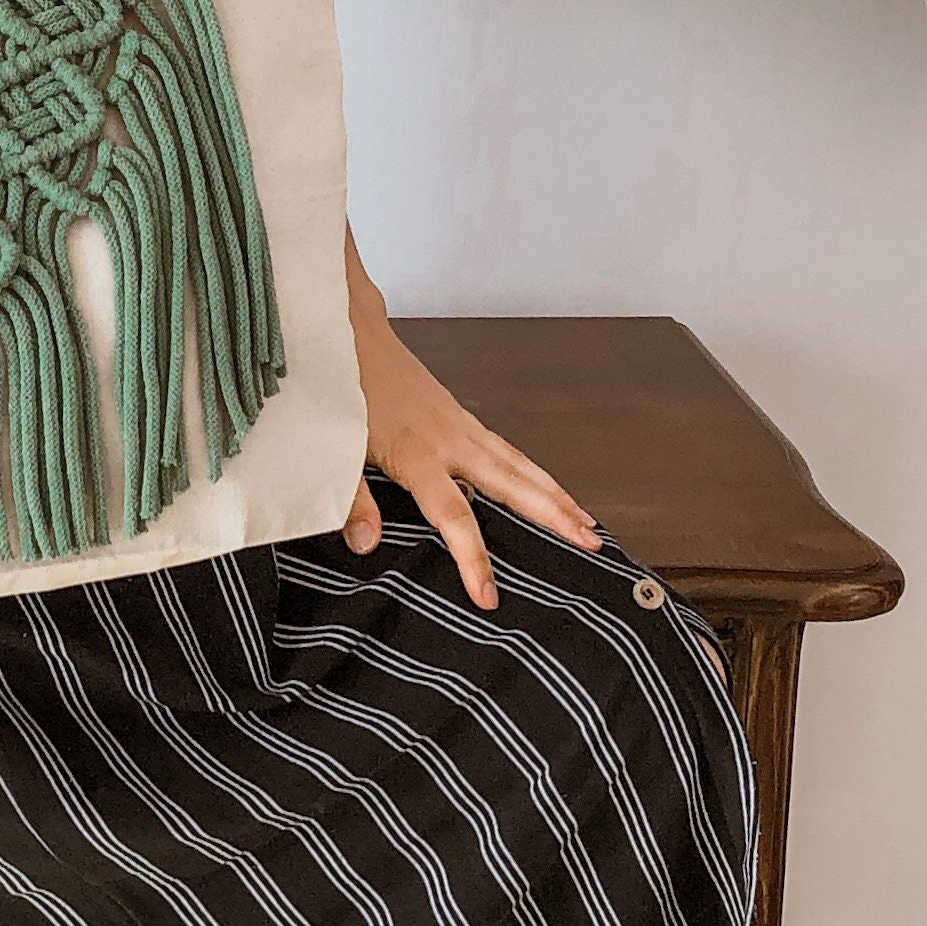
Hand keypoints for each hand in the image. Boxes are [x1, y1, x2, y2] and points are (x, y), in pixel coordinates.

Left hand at [346, 301, 601, 609]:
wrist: (351, 332)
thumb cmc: (343, 386)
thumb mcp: (336, 448)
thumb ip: (351, 498)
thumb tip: (367, 542)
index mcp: (417, 452)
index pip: (455, 515)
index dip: (473, 558)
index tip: (488, 594)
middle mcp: (449, 438)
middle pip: (512, 483)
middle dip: (554, 516)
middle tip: (590, 544)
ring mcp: (459, 424)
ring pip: (517, 463)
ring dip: (554, 493)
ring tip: (587, 522)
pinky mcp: (459, 415)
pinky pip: (505, 448)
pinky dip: (532, 470)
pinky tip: (542, 487)